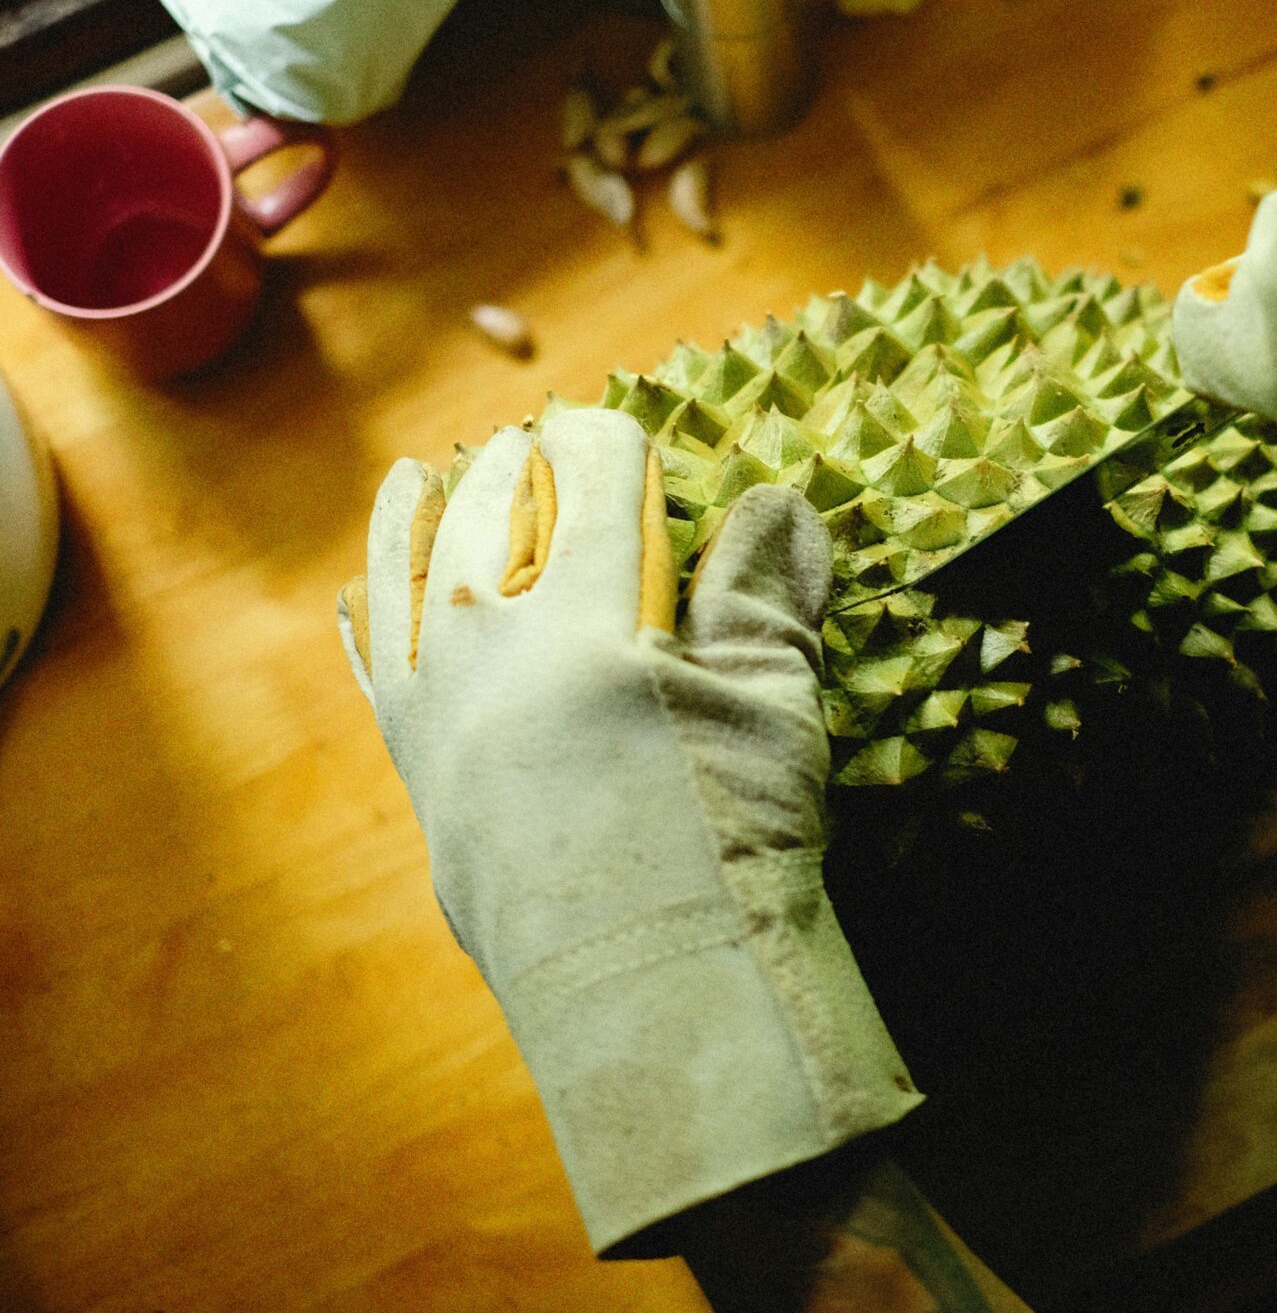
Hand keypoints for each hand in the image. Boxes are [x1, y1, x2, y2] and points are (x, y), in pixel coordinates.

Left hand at [337, 409, 919, 1254]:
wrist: (644, 983)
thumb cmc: (727, 839)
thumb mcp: (769, 705)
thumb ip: (765, 597)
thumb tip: (782, 503)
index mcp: (588, 610)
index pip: (593, 480)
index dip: (612, 441)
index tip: (623, 428)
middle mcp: (491, 641)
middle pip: (494, 512)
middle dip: (520, 466)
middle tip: (536, 442)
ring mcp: (439, 705)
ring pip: (409, 576)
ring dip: (419, 517)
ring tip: (418, 476)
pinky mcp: (417, 770)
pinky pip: (373, 669)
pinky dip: (366, 619)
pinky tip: (358, 595)